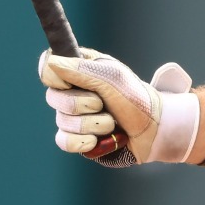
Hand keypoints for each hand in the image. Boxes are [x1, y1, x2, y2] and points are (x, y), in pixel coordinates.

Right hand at [39, 49, 199, 166]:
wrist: (155, 131)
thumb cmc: (138, 99)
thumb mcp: (112, 78)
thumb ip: (80, 69)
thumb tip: (50, 62)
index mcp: (80, 70)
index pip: (48, 67)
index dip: (56, 77)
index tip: (74, 82)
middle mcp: (73, 92)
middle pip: (53, 98)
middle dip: (84, 104)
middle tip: (105, 104)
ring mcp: (74, 117)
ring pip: (62, 122)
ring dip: (93, 125)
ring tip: (113, 124)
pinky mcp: (78, 139)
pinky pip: (64, 142)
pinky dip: (84, 142)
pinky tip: (99, 140)